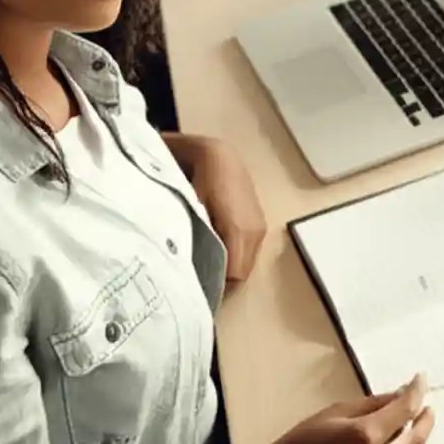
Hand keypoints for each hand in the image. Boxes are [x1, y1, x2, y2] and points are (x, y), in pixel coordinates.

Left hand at [188, 138, 266, 280]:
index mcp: (239, 230)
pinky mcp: (260, 224)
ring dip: (229, 267)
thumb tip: (184, 269)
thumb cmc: (199, 178)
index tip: (194, 287)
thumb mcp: (190, 208)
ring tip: (206, 264)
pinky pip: (249, 252)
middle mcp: (255, 232)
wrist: (218, 155)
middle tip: (197, 280)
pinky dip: (235, 256)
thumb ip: (193, 238)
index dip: (215, 285)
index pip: (233, 275)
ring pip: (246, 263)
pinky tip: (218, 249)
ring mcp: (260, 228)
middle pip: (242, 273)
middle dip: (222, 279)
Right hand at [232, 374, 435, 443]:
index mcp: (362, 437)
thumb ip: (370, 405)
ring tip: (405, 436)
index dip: (416, 392)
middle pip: (415, 438)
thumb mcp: (331, 416)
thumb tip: (400, 395)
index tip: (421, 381)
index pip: (403, 409)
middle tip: (426, 409)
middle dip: (424, 419)